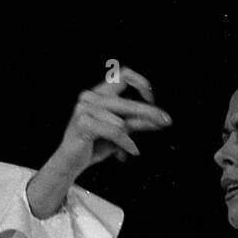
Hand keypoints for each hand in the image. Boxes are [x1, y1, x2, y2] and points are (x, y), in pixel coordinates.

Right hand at [53, 66, 172, 178]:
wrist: (70, 162)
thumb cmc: (93, 146)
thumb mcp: (119, 133)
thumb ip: (135, 123)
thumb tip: (158, 120)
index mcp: (98, 94)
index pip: (122, 74)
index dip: (140, 82)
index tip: (151, 97)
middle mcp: (90, 96)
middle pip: (127, 102)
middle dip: (150, 112)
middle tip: (167, 121)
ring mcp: (85, 108)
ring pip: (121, 121)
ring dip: (131, 137)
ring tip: (134, 148)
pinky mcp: (83, 122)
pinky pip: (115, 131)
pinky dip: (126, 143)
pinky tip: (132, 151)